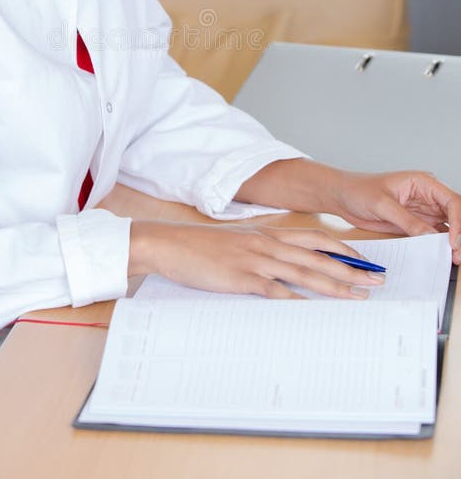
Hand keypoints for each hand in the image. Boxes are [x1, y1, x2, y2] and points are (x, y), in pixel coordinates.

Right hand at [129, 221, 385, 298]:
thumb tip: (282, 264)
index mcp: (267, 233)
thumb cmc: (199, 245)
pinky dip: (296, 300)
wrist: (168, 242)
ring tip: (357, 296)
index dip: (342, 249)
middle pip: (318, 256)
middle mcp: (267, 243)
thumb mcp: (236, 240)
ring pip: (304, 272)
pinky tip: (313, 310)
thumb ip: (260, 248)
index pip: (314, 238)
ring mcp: (255, 260)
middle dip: (350, 270)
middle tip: (376, 282)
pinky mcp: (241, 277)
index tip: (364, 260)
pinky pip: (275, 290)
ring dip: (334, 285)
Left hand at [236, 158, 460, 265]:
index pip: (451, 201)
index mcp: (423, 182)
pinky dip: (438, 247)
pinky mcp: (414, 224)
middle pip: (454, 215)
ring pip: (447, 228)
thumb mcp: (382, 205)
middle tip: (456, 254)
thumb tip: (430, 236)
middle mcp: (427, 196)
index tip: (452, 240)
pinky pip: (432, 236)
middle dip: (458, 235)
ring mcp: (423, 211)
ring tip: (451, 259)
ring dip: (451, 243)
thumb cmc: (358, 190)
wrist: (341, 197)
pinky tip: (439, 257)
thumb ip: (408, 221)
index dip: (458, 221)